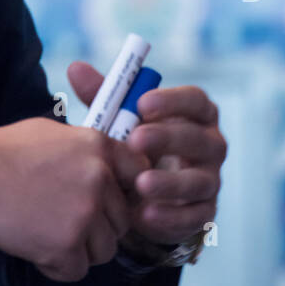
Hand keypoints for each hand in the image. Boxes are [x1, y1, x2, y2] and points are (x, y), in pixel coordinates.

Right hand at [0, 116, 150, 282]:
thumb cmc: (3, 150)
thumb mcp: (53, 133)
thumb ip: (86, 151)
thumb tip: (106, 169)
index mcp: (98, 147)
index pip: (139, 175)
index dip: (124, 194)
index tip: (107, 203)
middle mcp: (100, 179)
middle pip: (121, 221)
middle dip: (97, 227)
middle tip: (62, 220)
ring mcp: (86, 214)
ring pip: (104, 251)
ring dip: (80, 250)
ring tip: (46, 234)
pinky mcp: (67, 246)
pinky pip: (77, 271)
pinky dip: (57, 266)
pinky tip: (35, 247)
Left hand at [68, 62, 226, 246]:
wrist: (138, 195)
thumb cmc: (132, 145)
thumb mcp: (118, 121)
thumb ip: (103, 96)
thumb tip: (75, 68)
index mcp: (194, 115)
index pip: (196, 101)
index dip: (172, 100)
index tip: (141, 104)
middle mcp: (210, 145)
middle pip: (200, 139)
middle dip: (168, 139)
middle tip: (135, 140)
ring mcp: (210, 180)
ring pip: (199, 181)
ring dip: (170, 183)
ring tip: (140, 183)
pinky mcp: (204, 212)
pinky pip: (194, 216)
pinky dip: (171, 217)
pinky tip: (145, 215)